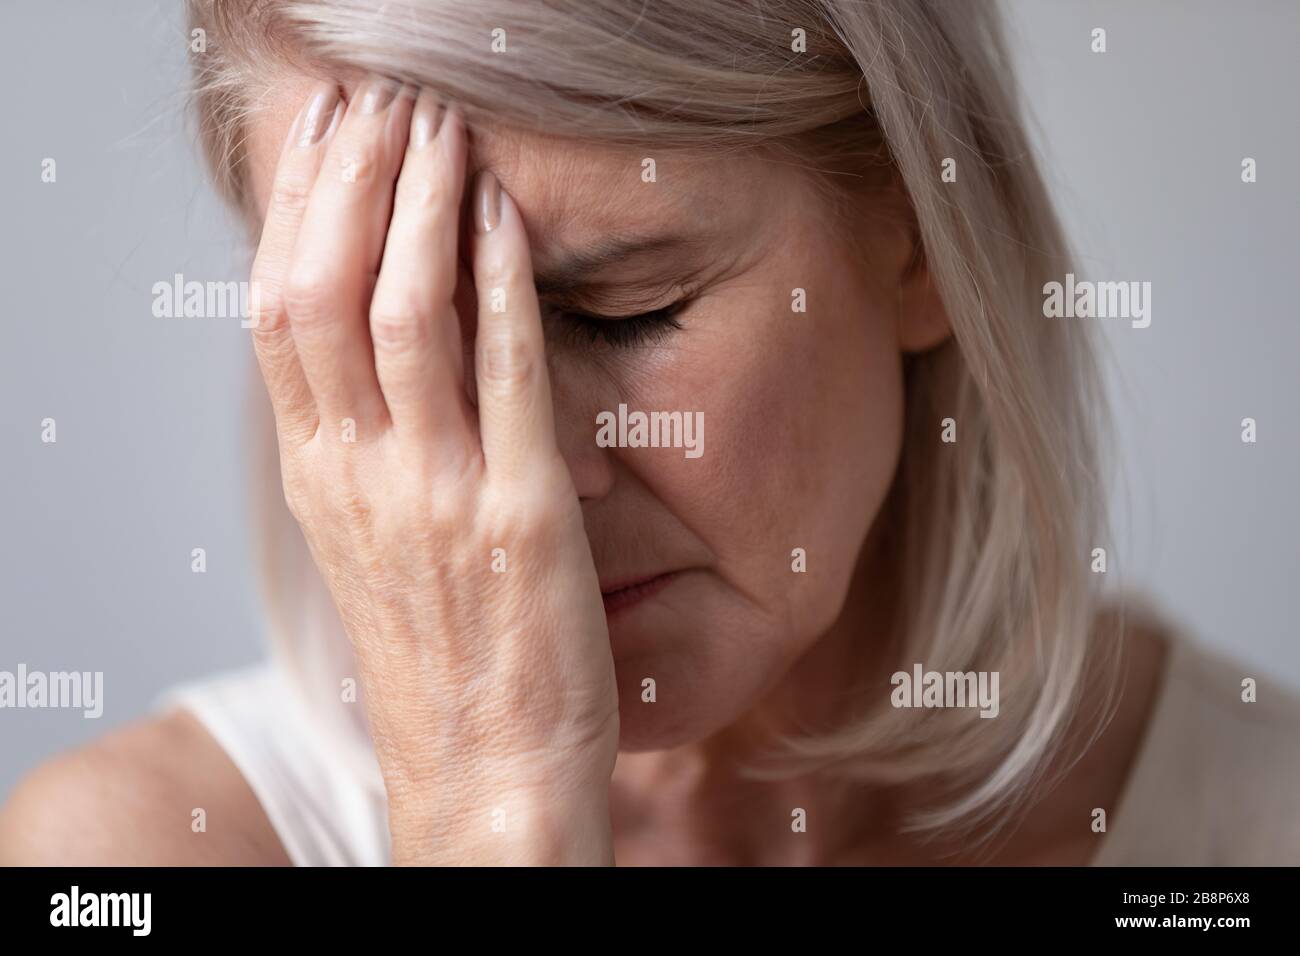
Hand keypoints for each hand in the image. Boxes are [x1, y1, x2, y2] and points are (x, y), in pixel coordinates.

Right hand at [247, 77, 618, 864]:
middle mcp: (361, 479)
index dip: (295, 214)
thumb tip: (378, 358)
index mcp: (324, 482)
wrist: (488, 780)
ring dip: (418, 207)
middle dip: (348, 183)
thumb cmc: (444, 667)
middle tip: (376, 101)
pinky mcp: (520, 514)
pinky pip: (502, 377)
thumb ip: (368, 451)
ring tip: (438, 127)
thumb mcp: (377, 549)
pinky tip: (507, 218)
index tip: (324, 140)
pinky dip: (499, 285)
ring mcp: (435, 494)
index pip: (278, 316)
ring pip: (400, 316)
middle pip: (322, 295)